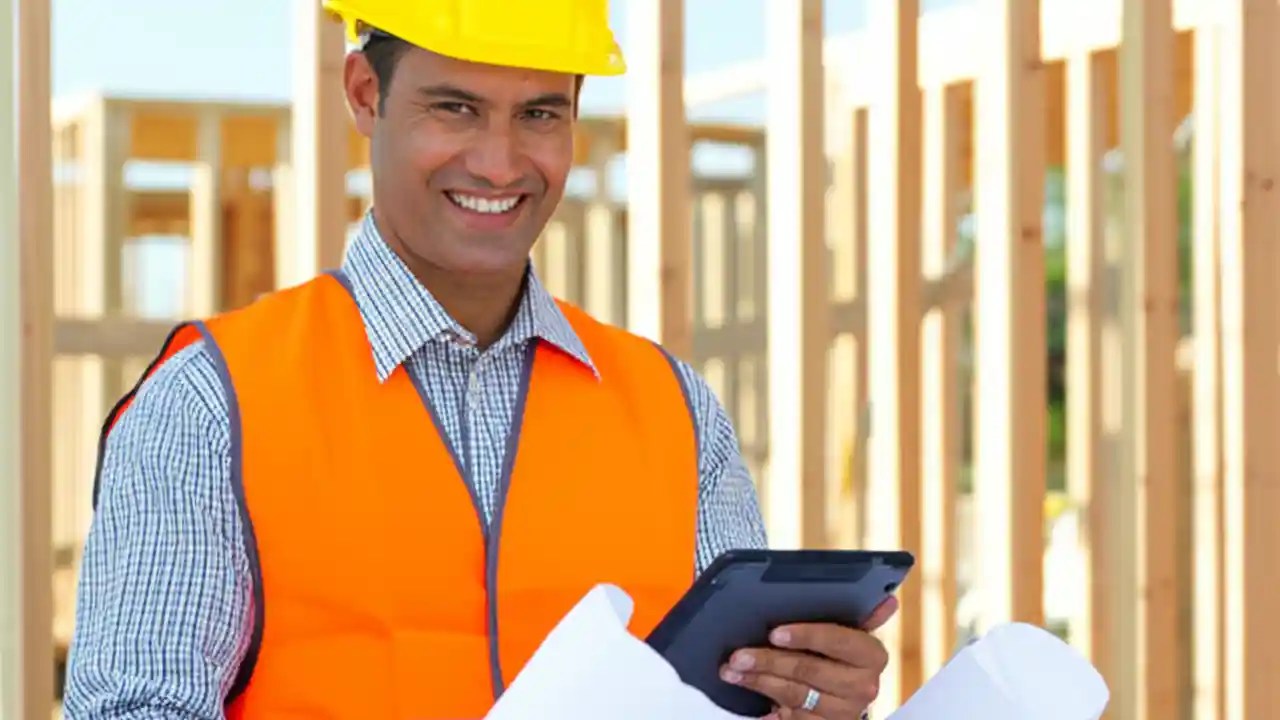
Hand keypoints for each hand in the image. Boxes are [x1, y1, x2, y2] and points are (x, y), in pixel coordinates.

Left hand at [719, 596, 897, 718]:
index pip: (838, 640)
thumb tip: (888, 600)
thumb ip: (861, 615)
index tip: (774, 632)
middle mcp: (864, 686)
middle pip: (808, 670)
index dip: (806, 635)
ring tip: (732, 670)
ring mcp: (845, 711)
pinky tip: (749, 699)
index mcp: (872, 655)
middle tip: (738, 655)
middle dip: (769, 661)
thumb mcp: (848, 632)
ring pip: (793, 694)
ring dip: (758, 681)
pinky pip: (792, 719)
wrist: (845, 694)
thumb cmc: (838, 653)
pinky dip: (767, 711)